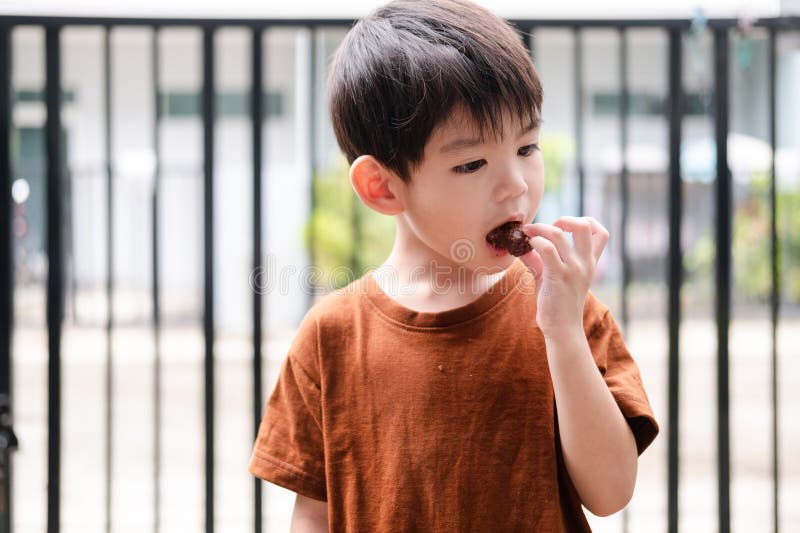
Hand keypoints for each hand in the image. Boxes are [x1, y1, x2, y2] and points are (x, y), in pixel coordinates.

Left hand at [518, 216, 608, 339]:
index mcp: (589, 262)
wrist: (562, 329)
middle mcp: (584, 263)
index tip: (565, 227)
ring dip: (539, 229)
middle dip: (563, 219)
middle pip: (585, 225)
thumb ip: (540, 259)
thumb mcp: (552, 276)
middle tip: (546, 228)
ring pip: (558, 234)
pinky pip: (547, 249)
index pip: (601, 232)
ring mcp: (573, 269)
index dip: (585, 221)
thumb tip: (521, 246)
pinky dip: (535, 242)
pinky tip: (526, 247)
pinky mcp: (558, 277)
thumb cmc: (557, 303)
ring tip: (527, 234)